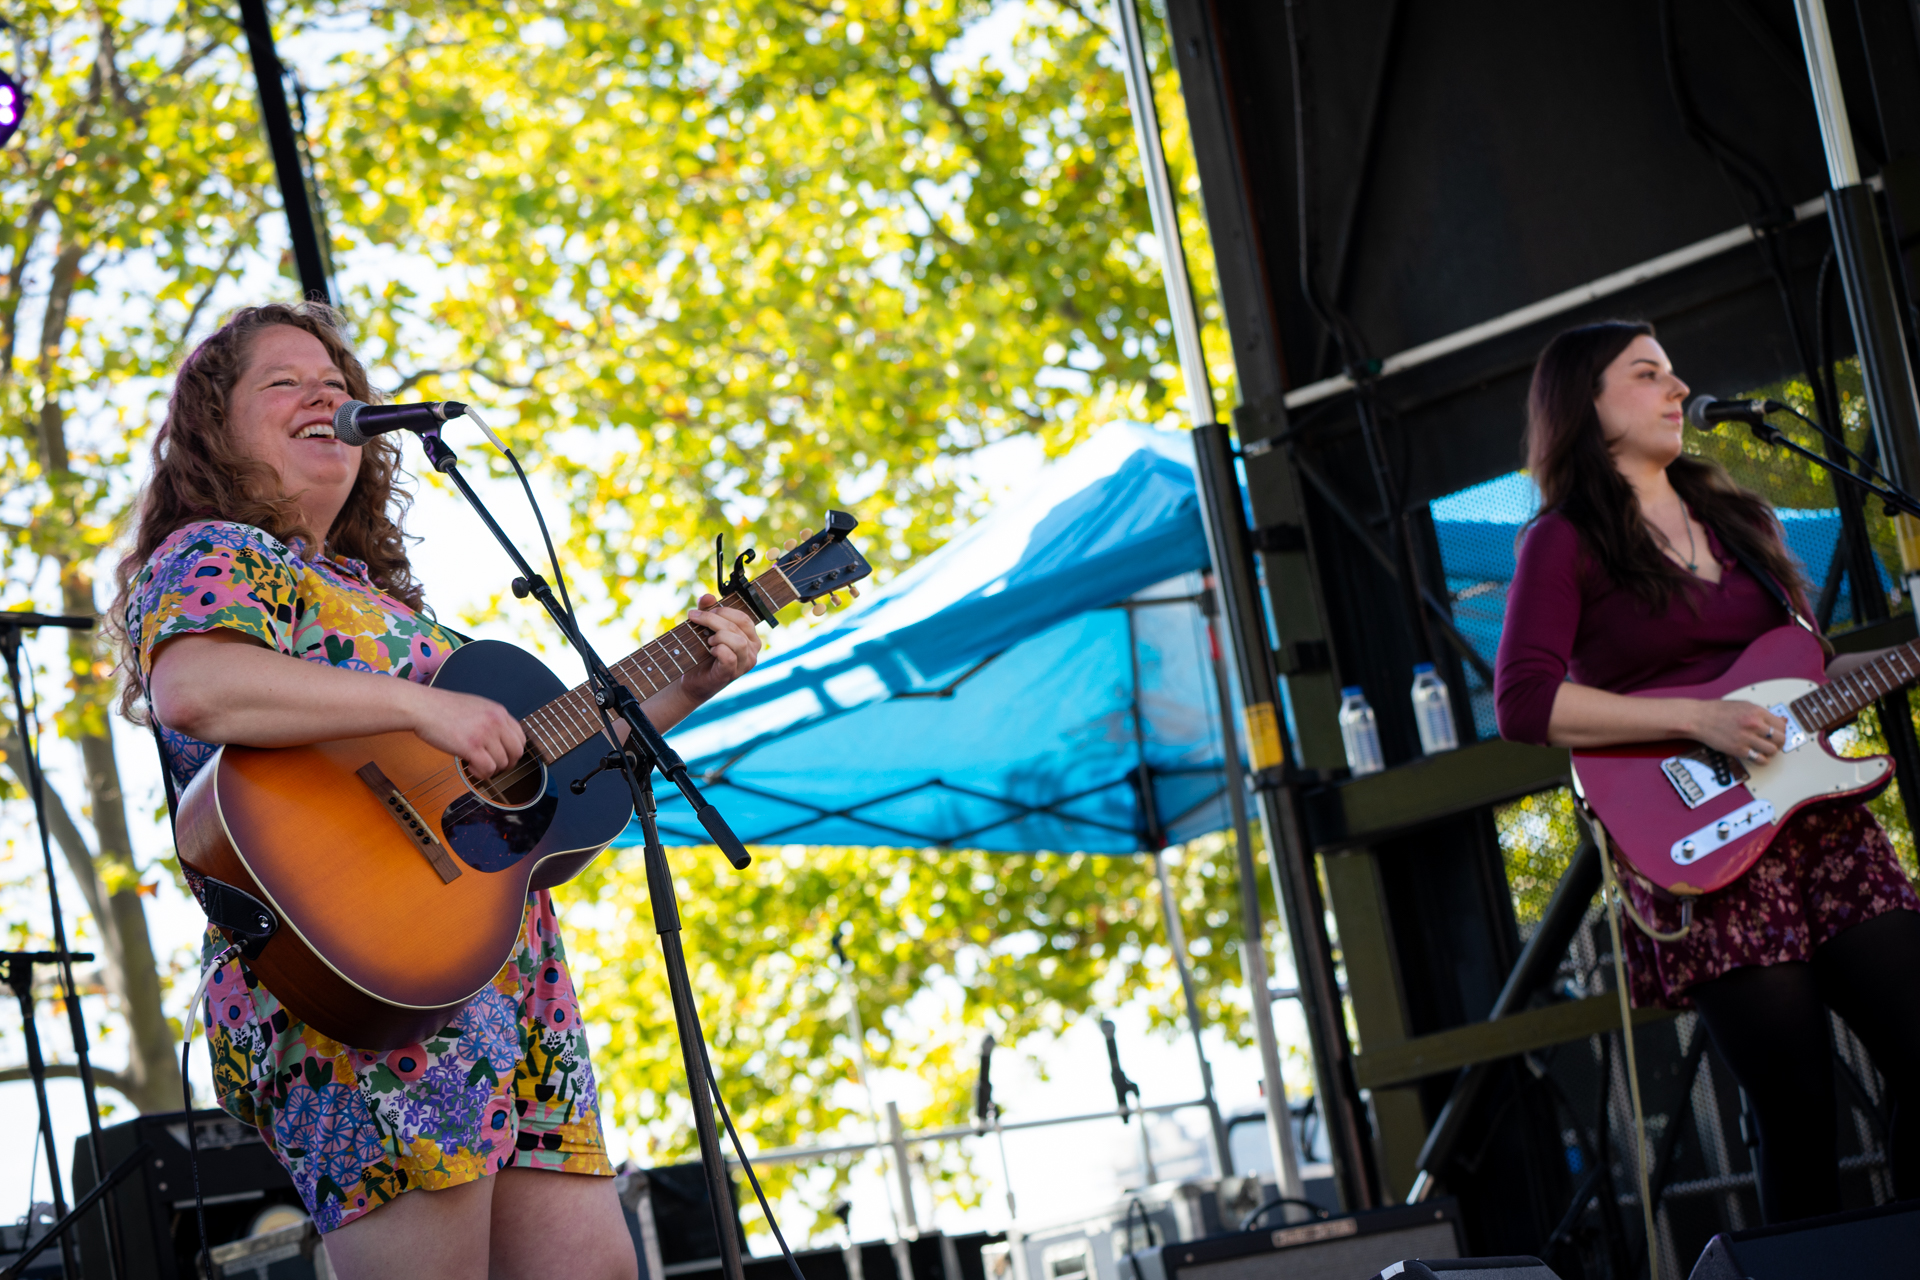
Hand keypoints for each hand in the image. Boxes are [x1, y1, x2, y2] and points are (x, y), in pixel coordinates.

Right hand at [411, 685, 526, 776]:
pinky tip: (470, 768)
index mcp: (499, 712)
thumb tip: (500, 739)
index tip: (502, 756)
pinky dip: (481, 774)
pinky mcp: (471, 747)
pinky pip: (487, 769)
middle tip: (493, 766)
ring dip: (490, 770)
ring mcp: (485, 734)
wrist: (423, 707)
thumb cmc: (443, 708)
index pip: (520, 737)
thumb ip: (491, 720)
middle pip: (517, 752)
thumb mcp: (476, 706)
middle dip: (507, 764)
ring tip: (475, 765)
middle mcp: (496, 722)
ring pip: (502, 763)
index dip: (513, 751)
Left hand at [679, 593, 761, 703]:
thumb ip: (708, 611)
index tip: (703, 611)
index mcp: (750, 638)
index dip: (723, 610)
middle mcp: (752, 651)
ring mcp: (744, 664)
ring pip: (738, 641)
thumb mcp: (705, 629)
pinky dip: (718, 650)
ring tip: (707, 640)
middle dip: (714, 619)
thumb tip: (708, 597)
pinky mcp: (732, 674)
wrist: (693, 680)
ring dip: (718, 636)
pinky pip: (729, 657)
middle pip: (738, 626)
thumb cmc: (702, 654)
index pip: (744, 618)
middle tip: (694, 618)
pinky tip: (710, 650)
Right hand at [1689, 698, 1787, 764]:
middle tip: (1773, 742)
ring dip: (1771, 752)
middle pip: (1780, 738)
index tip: (1778, 734)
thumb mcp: (1743, 705)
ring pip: (1773, 750)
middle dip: (1778, 742)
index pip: (1782, 725)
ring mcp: (1746, 737)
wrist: (1698, 718)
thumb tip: (1779, 721)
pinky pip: (1760, 759)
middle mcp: (1753, 724)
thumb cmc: (1717, 711)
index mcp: (1756, 711)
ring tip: (1764, 750)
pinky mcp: (1738, 750)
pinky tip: (1758, 756)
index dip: (1781, 731)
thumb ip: (1761, 713)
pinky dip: (1762, 760)